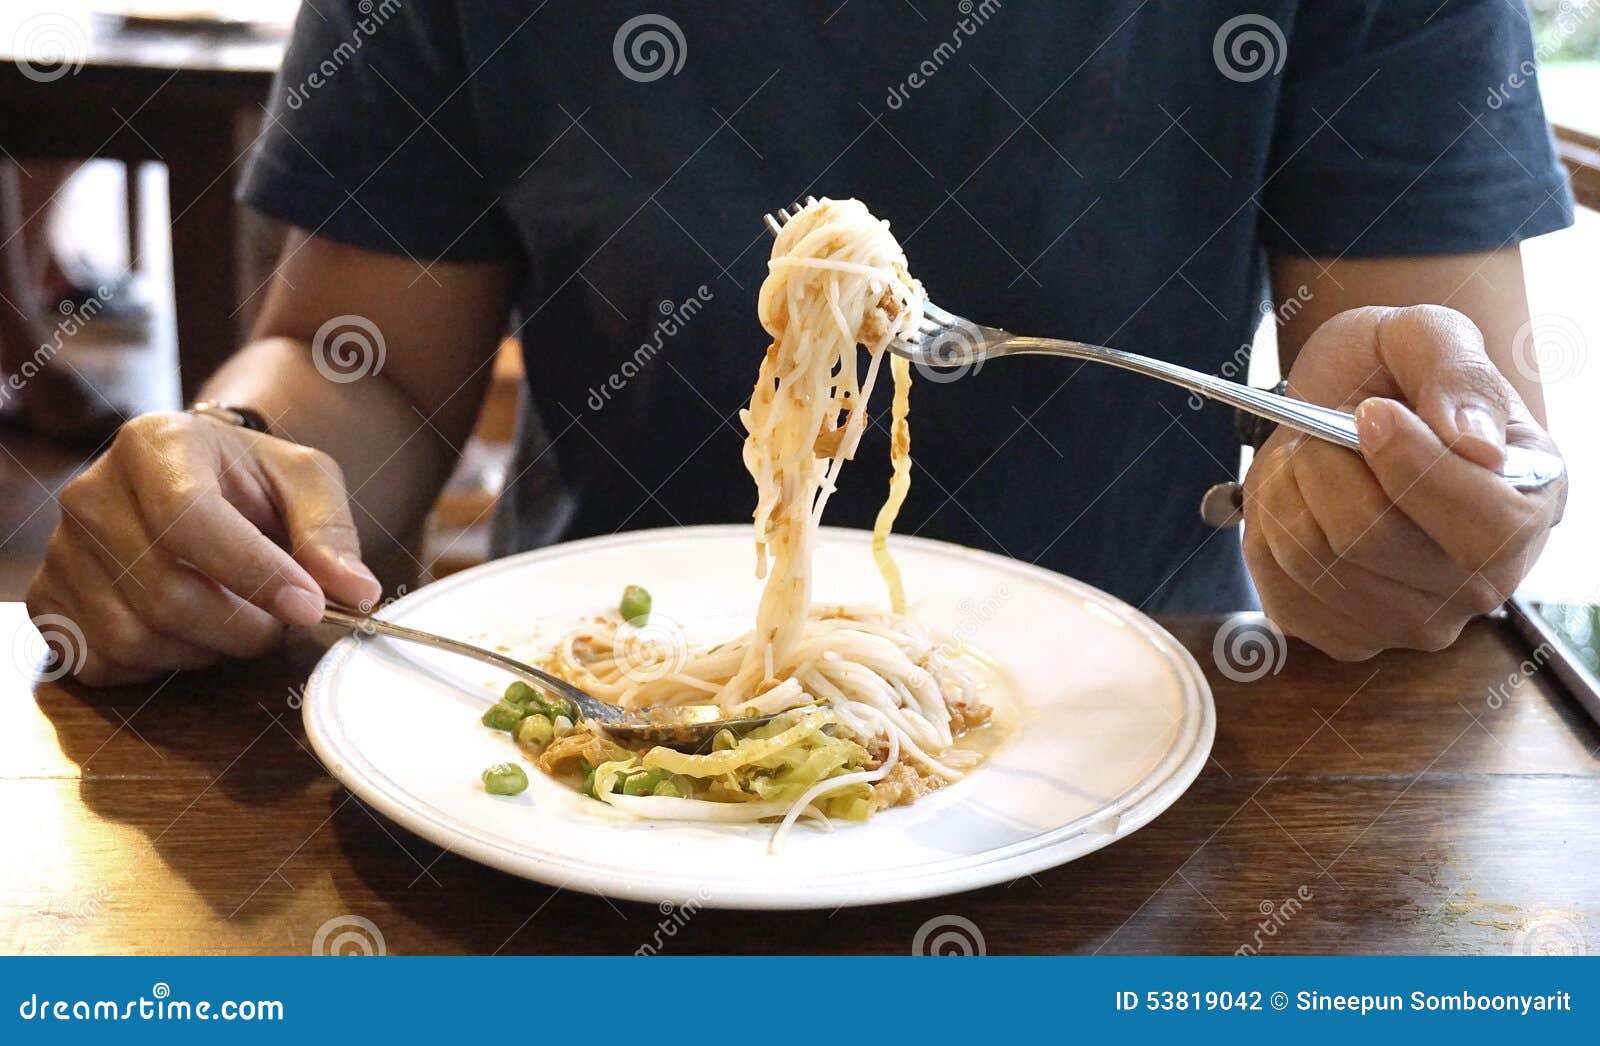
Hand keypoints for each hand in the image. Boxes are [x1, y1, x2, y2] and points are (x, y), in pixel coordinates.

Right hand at [24, 412, 382, 684]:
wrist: (199, 484)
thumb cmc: (254, 481)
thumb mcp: (306, 482)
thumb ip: (331, 532)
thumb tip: (356, 592)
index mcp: (153, 444)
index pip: (189, 520)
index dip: (255, 574)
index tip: (310, 606)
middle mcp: (90, 493)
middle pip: (164, 592)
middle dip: (243, 625)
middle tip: (284, 620)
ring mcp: (61, 551)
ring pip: (135, 637)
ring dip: (208, 649)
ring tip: (242, 620)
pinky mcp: (49, 601)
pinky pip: (105, 662)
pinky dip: (163, 665)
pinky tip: (195, 633)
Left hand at [1242, 305, 1565, 659]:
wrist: (1340, 414)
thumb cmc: (1395, 376)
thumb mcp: (1428, 337)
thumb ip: (1458, 374)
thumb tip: (1478, 448)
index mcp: (1529, 508)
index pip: (1485, 528)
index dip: (1413, 467)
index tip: (1369, 411)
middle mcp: (1480, 584)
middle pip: (1372, 540)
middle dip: (1326, 462)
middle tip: (1324, 422)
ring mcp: (1410, 620)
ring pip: (1312, 559)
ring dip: (1289, 487)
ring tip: (1308, 453)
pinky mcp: (1341, 634)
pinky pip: (1276, 583)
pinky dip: (1266, 523)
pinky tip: (1296, 497)